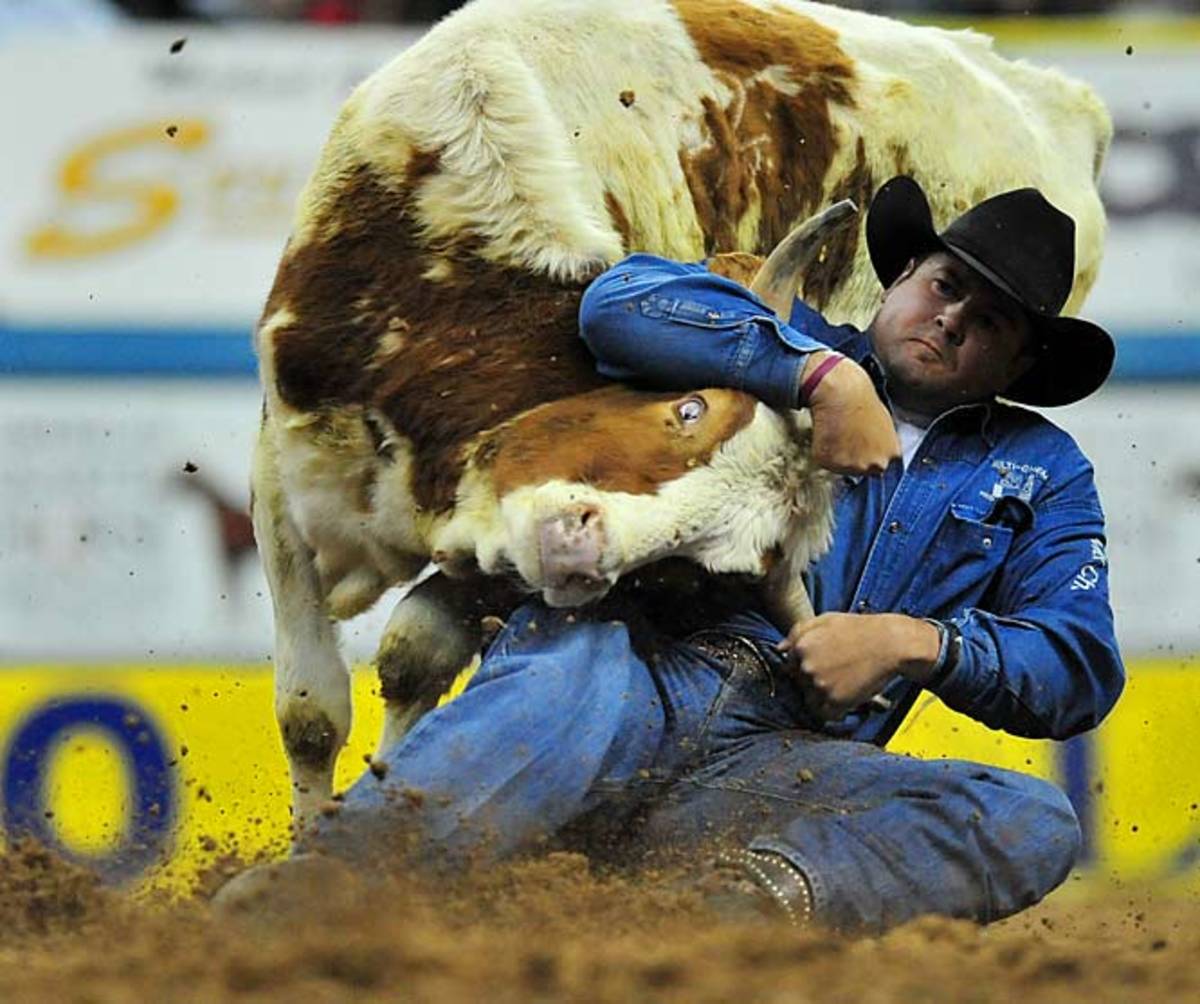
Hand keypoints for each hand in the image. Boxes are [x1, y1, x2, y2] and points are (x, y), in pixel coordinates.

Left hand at [775, 613, 940, 719]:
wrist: (890, 643)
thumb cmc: (860, 629)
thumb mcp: (825, 620)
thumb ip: (798, 632)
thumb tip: (780, 648)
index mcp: (801, 646)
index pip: (791, 665)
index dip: (807, 665)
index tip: (825, 664)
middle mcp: (806, 667)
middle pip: (801, 683)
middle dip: (815, 680)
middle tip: (838, 673)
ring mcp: (820, 685)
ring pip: (811, 699)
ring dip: (824, 696)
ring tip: (845, 684)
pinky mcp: (835, 701)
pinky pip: (825, 714)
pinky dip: (834, 710)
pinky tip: (846, 699)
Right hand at [802, 353, 898, 474]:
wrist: (842, 393)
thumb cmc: (863, 402)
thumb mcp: (885, 426)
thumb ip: (882, 444)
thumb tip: (874, 451)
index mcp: (891, 455)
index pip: (880, 467)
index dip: (869, 455)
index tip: (862, 447)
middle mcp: (874, 465)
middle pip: (862, 470)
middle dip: (855, 458)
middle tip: (848, 438)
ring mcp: (852, 466)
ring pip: (842, 467)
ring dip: (838, 455)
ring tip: (839, 433)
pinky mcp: (830, 463)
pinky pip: (825, 461)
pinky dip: (823, 451)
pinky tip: (828, 434)